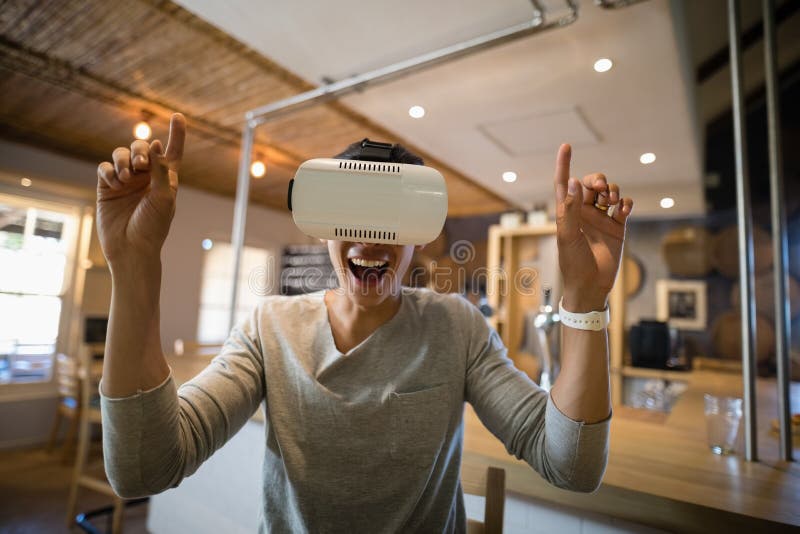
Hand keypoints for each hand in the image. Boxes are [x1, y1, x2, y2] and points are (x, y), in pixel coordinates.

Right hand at [96, 113, 185, 268]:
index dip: (177, 134)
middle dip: (140, 150)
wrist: (131, 249)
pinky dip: (109, 171)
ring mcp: (126, 181)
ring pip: (121, 154)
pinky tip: (115, 183)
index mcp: (166, 179)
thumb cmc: (153, 226)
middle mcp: (146, 176)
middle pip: (142, 147)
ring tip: (126, 176)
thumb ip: (161, 171)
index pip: (172, 152)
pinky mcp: (107, 187)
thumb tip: (156, 144)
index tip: (178, 116)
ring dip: (123, 160)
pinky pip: (105, 168)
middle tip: (140, 164)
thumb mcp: (163, 198)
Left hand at [553, 144, 632, 311]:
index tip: (566, 146)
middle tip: (602, 188)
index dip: (564, 164)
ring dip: (613, 190)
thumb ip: (570, 209)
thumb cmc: (573, 264)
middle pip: (590, 184)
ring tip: (613, 200)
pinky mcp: (617, 227)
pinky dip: (626, 203)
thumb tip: (573, 181)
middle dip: (597, 179)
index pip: (564, 183)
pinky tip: (624, 209)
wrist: (590, 286)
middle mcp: (583, 212)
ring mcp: (600, 219)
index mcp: (566, 212)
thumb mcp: (568, 236)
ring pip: (608, 193)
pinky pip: (623, 207)